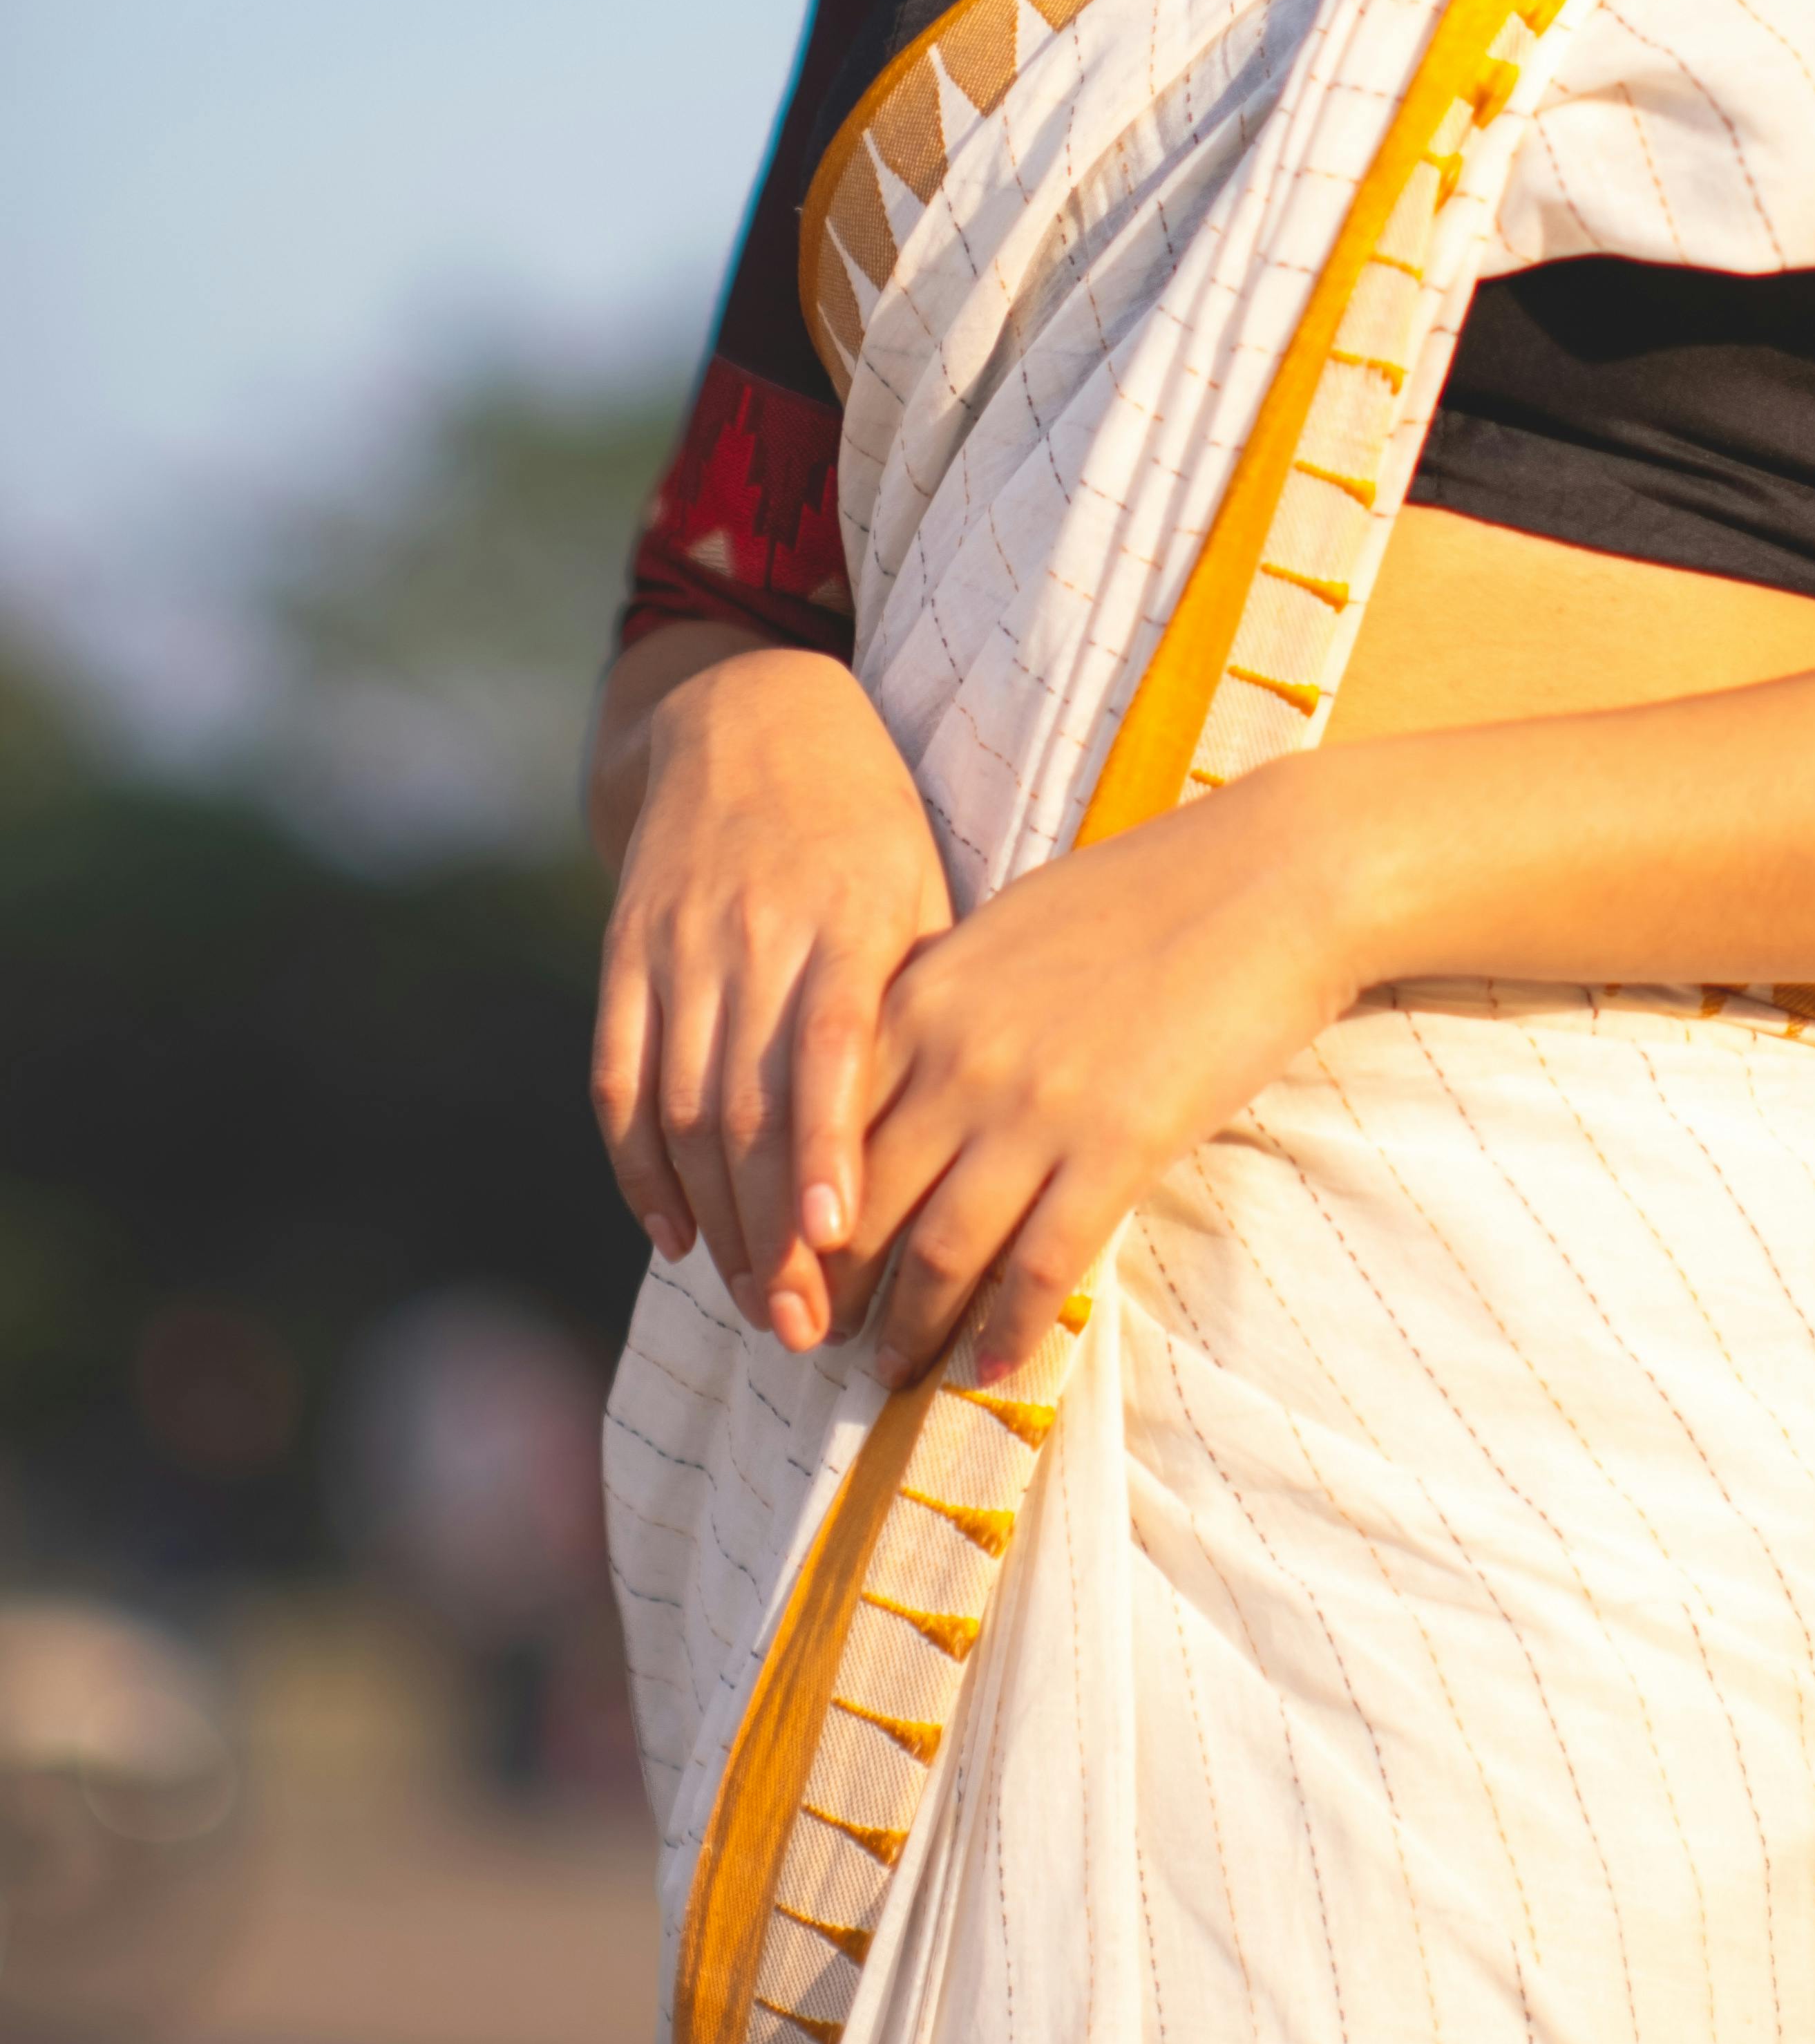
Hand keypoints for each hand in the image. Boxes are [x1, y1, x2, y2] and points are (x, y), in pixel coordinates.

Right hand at [589, 641, 953, 1342]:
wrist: (745, 717)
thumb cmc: (867, 822)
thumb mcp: (920, 885)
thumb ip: (930, 997)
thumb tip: (968, 1132)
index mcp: (842, 918)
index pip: (829, 1049)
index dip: (826, 1148)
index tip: (838, 1240)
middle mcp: (752, 936)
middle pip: (746, 1104)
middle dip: (769, 1227)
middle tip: (802, 1326)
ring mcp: (677, 947)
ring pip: (680, 1107)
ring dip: (712, 1218)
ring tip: (752, 1303)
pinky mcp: (624, 956)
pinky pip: (618, 1078)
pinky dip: (637, 1166)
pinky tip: (670, 1236)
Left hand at [810, 761, 1363, 1388]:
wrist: (1268, 878)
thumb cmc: (1141, 894)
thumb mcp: (1002, 930)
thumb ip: (933, 1005)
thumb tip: (885, 1083)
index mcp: (919, 1000)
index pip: (816, 1134)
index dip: (786, 1217)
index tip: (779, 1267)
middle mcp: (958, 1062)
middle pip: (859, 1209)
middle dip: (830, 1292)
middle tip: (817, 1340)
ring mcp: (1037, 1110)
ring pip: (941, 1253)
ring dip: (909, 1327)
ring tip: (892, 1368)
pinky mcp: (1120, 1147)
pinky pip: (1044, 1265)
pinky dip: (1010, 1327)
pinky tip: (993, 1363)